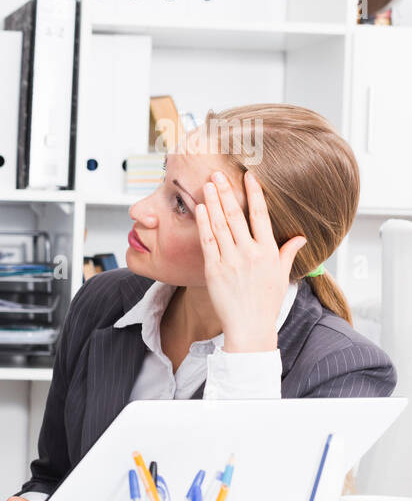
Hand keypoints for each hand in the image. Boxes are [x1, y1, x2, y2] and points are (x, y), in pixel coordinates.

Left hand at [194, 170, 305, 352]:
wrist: (249, 326)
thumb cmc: (266, 303)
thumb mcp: (282, 276)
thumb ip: (288, 253)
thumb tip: (301, 238)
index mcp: (268, 252)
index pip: (261, 216)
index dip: (254, 194)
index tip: (249, 176)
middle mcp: (249, 253)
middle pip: (236, 216)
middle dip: (226, 192)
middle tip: (218, 174)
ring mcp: (231, 260)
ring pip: (220, 225)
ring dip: (212, 203)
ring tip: (207, 185)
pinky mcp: (214, 269)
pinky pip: (208, 242)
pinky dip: (203, 224)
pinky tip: (200, 209)